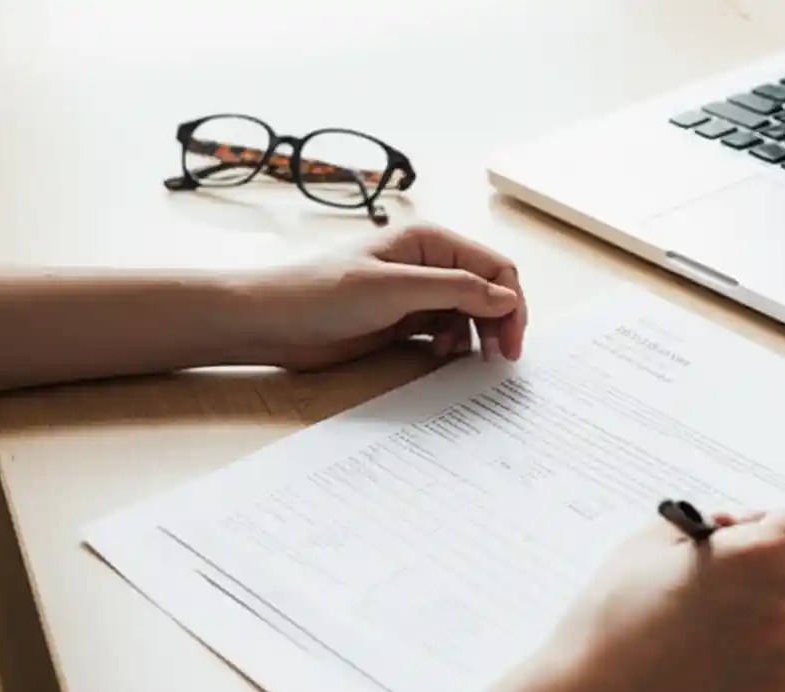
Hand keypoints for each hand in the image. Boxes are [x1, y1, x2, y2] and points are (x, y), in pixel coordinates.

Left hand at [234, 223, 527, 368]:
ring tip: (464, 357)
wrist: (272, 322)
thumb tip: (508, 298)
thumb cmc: (322, 294)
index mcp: (430, 242)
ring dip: (475, 336)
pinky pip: (446, 331)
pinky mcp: (404, 320)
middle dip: (498, 322)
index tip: (512, 340)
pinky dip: (452, 345)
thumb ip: (456, 291)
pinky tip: (438, 354)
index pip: (494, 268)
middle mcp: (428, 264)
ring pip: (470, 314)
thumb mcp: (395, 289)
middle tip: (500, 357)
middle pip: (487, 291)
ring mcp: (416, 293)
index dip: (511, 302)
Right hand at [464, 509, 784, 691]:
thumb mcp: (645, 546)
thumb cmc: (610, 623)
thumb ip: (706, 526)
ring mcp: (781, 668)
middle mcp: (779, 611)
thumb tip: (739, 527)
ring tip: (705, 645)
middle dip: (771, 584)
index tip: (752, 542)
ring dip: (765, 634)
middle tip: (719, 598)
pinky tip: (713, 677)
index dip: (776, 531)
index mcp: (752, 560)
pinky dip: (760, 679)